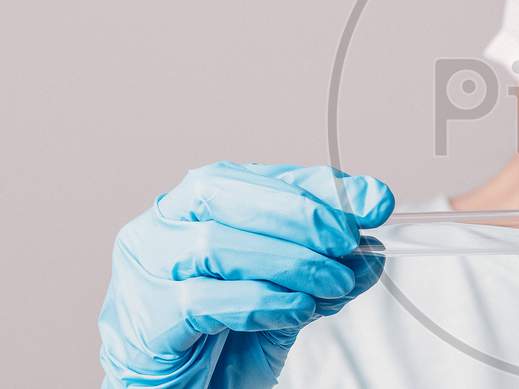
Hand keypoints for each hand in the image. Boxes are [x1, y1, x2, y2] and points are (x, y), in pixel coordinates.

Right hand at [98, 162, 394, 387]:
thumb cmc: (225, 340)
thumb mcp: (288, 296)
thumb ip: (322, 269)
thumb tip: (370, 250)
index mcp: (195, 206)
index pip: (259, 177)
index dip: (318, 185)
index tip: (373, 199)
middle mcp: (161, 226)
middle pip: (224, 193)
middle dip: (299, 213)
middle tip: (349, 239)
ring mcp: (146, 270)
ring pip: (215, 244)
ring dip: (289, 261)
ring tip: (334, 282)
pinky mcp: (145, 318)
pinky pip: (204, 301)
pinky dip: (261, 302)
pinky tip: (299, 309)